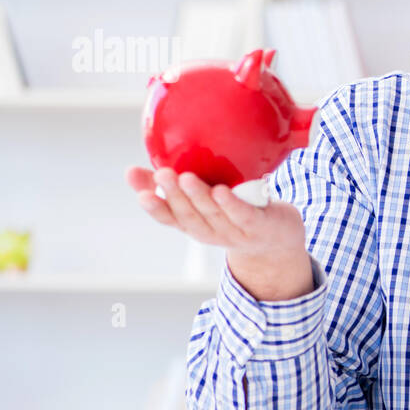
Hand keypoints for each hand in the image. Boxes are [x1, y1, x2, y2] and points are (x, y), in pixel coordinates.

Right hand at [126, 166, 305, 259]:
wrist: (278, 239)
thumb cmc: (234, 212)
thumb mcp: (202, 200)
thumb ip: (171, 185)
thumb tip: (131, 170)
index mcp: (194, 224)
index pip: (170, 218)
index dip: (155, 207)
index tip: (141, 193)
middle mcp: (211, 231)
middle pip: (189, 216)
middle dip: (174, 196)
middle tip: (163, 174)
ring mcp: (236, 232)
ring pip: (214, 215)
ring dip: (199, 197)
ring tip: (186, 178)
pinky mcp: (260, 226)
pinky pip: (244, 215)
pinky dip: (231, 205)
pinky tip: (221, 191)